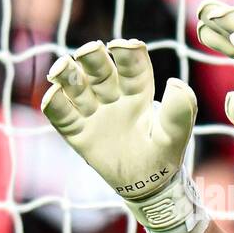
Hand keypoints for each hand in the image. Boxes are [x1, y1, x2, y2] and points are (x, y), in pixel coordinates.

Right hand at [41, 38, 208, 232]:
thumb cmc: (163, 156)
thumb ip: (180, 109)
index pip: (131, 65)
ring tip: (61, 69)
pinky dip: (54, 104)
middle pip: (98, 69)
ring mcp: (93, 113)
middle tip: (88, 52)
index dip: (126, 52)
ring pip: (75, 86)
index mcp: (138, 91)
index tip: (121, 46)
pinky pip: (61, 115)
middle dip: (91, 57)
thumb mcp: (175, 134)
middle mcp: (113, 96)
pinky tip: (53, 96)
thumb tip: (174, 81)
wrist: (147, 186)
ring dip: (67, 74)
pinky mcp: (78, 132)